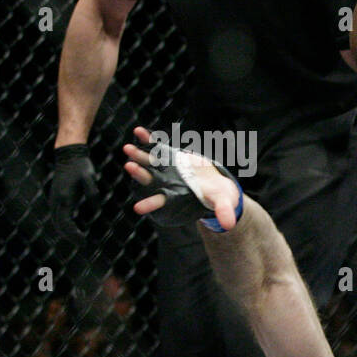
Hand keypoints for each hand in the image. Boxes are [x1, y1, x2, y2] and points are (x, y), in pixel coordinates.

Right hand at [51, 143, 95, 238]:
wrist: (69, 156)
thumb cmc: (81, 166)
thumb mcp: (89, 178)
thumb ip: (92, 193)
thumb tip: (95, 208)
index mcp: (64, 198)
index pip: (65, 222)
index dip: (73, 234)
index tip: (83, 242)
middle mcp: (56, 200)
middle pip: (59, 225)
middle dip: (69, 236)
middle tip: (82, 244)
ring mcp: (55, 199)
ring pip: (57, 220)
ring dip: (66, 231)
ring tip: (78, 239)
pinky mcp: (57, 197)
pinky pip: (58, 215)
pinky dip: (64, 224)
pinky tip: (73, 228)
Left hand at [122, 126, 242, 230]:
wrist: (216, 182)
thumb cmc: (218, 197)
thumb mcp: (223, 203)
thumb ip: (223, 212)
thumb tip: (229, 224)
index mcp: (177, 196)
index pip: (161, 201)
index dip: (150, 204)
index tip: (138, 208)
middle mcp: (167, 182)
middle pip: (150, 179)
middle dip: (139, 173)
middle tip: (130, 166)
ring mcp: (167, 168)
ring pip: (149, 162)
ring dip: (138, 156)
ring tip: (127, 148)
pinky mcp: (171, 156)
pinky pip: (156, 146)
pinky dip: (148, 140)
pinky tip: (138, 131)